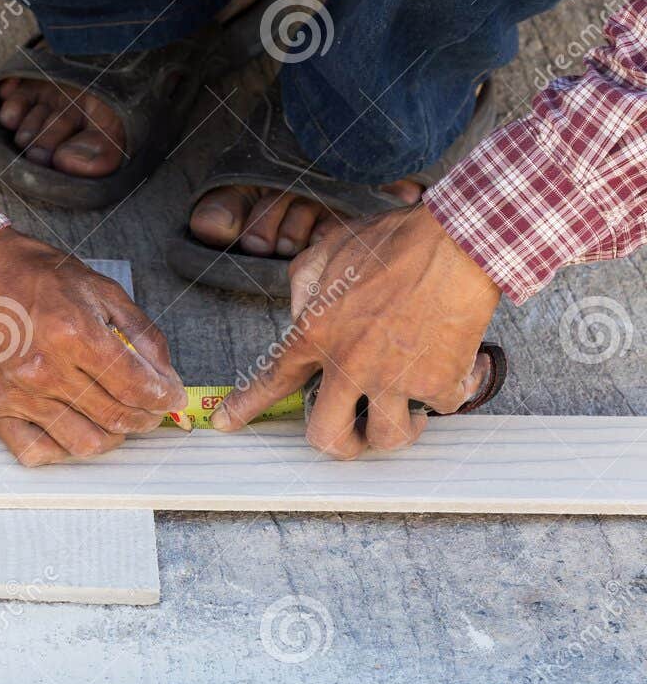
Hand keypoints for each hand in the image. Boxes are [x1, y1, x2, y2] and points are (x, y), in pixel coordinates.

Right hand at [0, 228, 186, 464]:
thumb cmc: (33, 277)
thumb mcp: (101, 289)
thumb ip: (142, 334)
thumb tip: (166, 377)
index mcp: (75, 333)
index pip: (137, 387)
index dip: (165, 397)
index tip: (170, 396)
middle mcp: (45, 369)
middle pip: (116, 418)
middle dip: (145, 418)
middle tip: (149, 409)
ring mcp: (17, 394)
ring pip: (84, 443)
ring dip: (111, 437)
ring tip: (114, 419)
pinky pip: (35, 452)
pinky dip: (62, 450)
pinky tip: (72, 428)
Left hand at [213, 205, 500, 457]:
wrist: (458, 240)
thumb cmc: (396, 239)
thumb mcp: (329, 250)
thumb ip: (304, 284)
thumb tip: (301, 311)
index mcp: (317, 333)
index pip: (271, 379)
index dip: (245, 407)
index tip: (225, 423)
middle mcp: (349, 364)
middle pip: (327, 437)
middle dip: (339, 444)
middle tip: (351, 432)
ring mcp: (392, 377)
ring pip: (385, 438)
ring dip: (396, 430)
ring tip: (406, 409)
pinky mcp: (436, 381)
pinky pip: (439, 409)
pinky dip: (448, 394)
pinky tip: (453, 369)